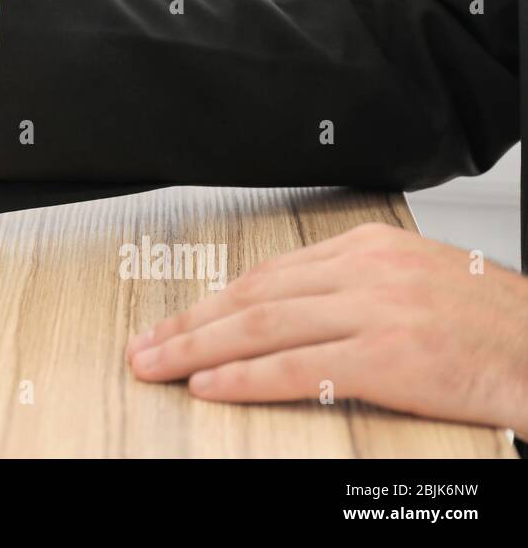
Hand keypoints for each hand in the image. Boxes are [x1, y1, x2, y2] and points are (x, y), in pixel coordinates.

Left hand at [127, 222, 527, 435]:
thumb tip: (288, 313)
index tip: (175, 321)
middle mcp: (364, 271)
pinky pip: (297, 367)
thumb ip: (351, 290)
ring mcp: (375, 311)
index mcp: (366, 249)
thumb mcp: (413, 284)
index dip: (212, 301)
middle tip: (144, 344)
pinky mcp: (389, 356)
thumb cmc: (490, 327)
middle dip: (189, 323)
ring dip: (196, 348)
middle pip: (252, 296)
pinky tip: (209, 385)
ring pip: (261, 327)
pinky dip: (244, 377)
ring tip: (155, 366)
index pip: (267, 274)